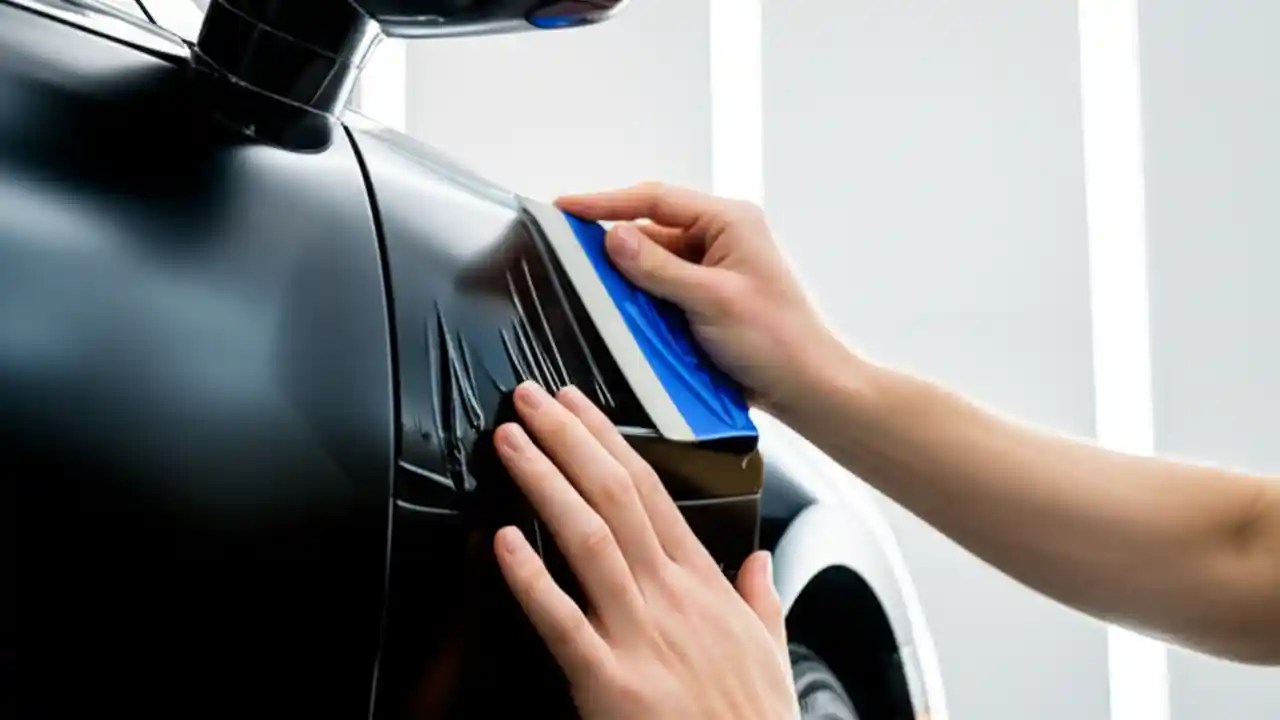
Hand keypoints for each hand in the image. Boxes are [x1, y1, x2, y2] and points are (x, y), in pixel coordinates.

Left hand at [493, 381, 797, 719]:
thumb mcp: (773, 652)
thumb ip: (763, 598)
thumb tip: (761, 562)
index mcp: (703, 585)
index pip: (651, 491)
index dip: (608, 441)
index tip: (576, 408)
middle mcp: (669, 597)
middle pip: (616, 497)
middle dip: (569, 440)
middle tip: (532, 400)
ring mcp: (639, 634)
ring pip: (587, 538)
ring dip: (546, 482)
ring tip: (512, 443)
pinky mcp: (608, 680)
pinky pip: (562, 620)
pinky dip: (531, 578)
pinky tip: (503, 541)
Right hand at [557, 183, 848, 414]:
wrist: (806, 387)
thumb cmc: (777, 339)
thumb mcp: (711, 299)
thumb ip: (658, 267)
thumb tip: (613, 238)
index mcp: (729, 221)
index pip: (656, 199)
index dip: (606, 202)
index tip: (566, 207)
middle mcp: (721, 237)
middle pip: (652, 230)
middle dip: (614, 246)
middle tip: (567, 253)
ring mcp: (714, 268)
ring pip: (653, 263)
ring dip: (627, 280)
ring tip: (589, 290)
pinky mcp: (707, 298)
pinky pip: (662, 290)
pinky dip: (642, 302)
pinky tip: (622, 315)